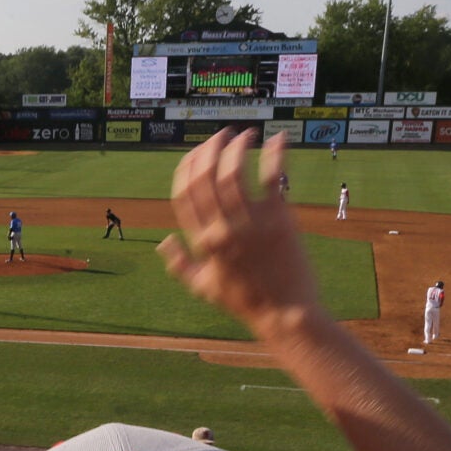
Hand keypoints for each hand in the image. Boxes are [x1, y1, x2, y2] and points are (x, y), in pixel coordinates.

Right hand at [162, 129, 323, 330]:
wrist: (286, 314)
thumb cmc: (246, 302)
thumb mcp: (204, 288)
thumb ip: (181, 265)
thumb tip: (164, 242)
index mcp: (202, 243)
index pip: (184, 194)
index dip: (187, 168)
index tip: (195, 154)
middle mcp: (221, 229)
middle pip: (205, 177)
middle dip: (209, 150)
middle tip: (221, 136)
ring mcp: (250, 223)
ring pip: (234, 172)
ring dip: (236, 147)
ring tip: (245, 135)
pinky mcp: (279, 220)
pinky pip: (272, 177)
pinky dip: (275, 154)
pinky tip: (278, 139)